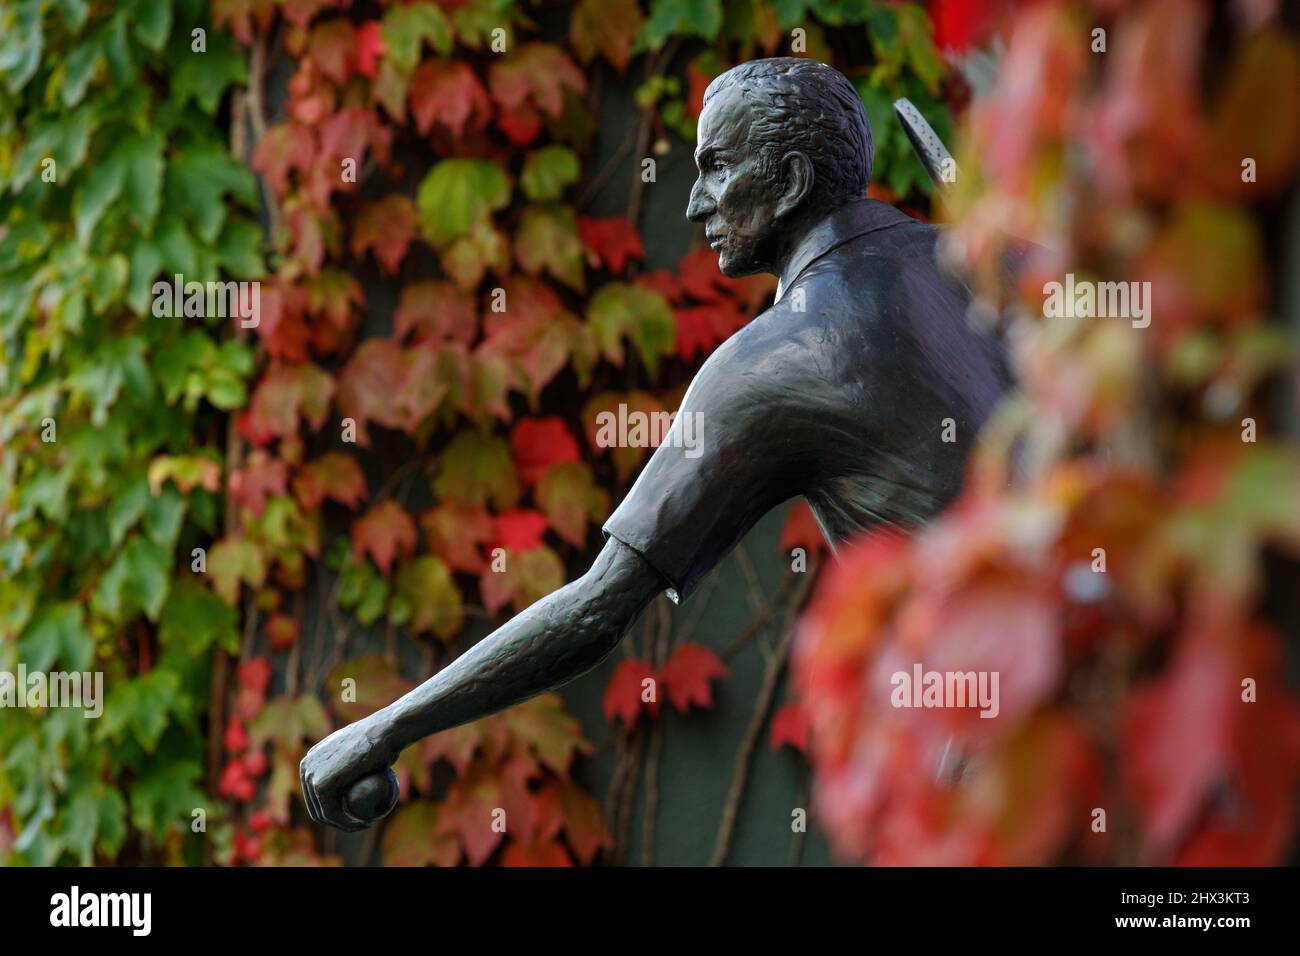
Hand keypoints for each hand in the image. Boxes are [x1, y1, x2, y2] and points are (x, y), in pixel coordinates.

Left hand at [299, 714, 399, 831]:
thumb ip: (349, 761)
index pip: (317, 794)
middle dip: (338, 821)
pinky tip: (364, 822)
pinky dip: (347, 822)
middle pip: (317, 806)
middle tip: (362, 822)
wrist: (385, 731)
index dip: (336, 810)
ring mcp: (311, 774)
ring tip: (365, 823)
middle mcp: (306, 765)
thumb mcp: (359, 749)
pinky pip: (331, 812)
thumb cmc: (380, 741)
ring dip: (344, 824)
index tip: (358, 814)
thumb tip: (352, 778)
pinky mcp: (321, 784)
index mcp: (311, 759)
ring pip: (323, 812)